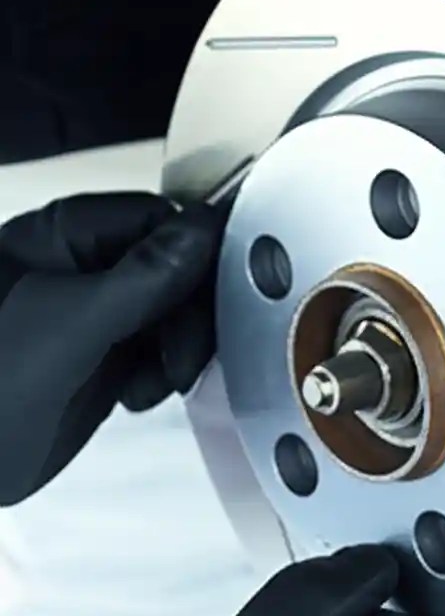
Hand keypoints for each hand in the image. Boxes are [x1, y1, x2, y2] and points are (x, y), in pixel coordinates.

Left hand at [0, 192, 222, 504]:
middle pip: (176, 267)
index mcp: (62, 236)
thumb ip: (144, 276)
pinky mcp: (104, 354)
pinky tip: (137, 395)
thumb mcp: (71, 327)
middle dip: (189, 316)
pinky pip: (160, 346)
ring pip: (175, 310)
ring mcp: (94, 311)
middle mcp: (82, 266)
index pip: (158, 220)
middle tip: (182, 361)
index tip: (210, 303)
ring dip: (180, 349)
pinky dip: (163, 373)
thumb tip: (206, 226)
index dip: (194, 259)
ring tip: (150, 385)